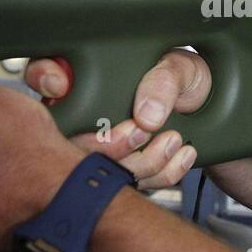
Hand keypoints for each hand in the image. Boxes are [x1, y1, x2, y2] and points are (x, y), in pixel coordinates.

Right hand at [26, 48, 211, 189]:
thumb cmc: (185, 80)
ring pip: (96, 167)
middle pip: (66, 136)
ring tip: (172, 140)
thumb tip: (146, 116)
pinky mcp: (118, 171)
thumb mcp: (180, 67)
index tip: (60, 84)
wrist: (206, 109)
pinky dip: (159, 174)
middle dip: (104, 143)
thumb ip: (163, 81)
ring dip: (139, 161)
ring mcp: (96, 146)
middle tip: (142, 130)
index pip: (45, 74)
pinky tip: (180, 157)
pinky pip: (127, 183)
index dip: (45, 78)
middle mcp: (82, 113)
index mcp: (89, 77)